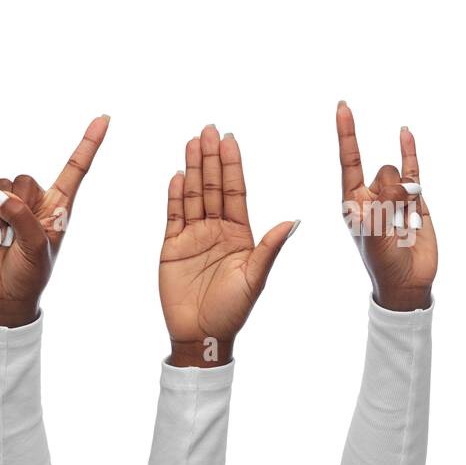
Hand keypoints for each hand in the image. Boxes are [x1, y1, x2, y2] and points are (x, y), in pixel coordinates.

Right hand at [0, 115, 109, 326]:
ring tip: (3, 237)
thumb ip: (22, 218)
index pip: (76, 168)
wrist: (5, 293)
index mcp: (60, 206)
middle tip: (17, 237)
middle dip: (16, 206)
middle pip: (25, 179)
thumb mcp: (37, 248)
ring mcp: (11, 201)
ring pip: (1, 185)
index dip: (89, 144)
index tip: (105, 118)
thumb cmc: (31, 274)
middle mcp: (37, 199)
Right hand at [159, 125, 297, 366]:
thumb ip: (270, 248)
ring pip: (193, 195)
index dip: (233, 165)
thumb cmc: (233, 311)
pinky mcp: (171, 247)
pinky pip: (173, 215)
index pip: (236, 192)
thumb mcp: (255, 278)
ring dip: (193, 168)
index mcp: (240, 234)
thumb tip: (293, 221)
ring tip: (192, 142)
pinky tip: (177, 175)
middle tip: (208, 129)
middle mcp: (217, 230)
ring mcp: (193, 236)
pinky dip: (175, 195)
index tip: (230, 139)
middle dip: (211, 158)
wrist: (201, 335)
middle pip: (214, 186)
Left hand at [335, 101, 436, 311]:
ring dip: (407, 199)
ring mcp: (393, 195)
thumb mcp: (373, 234)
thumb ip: (384, 203)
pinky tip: (405, 133)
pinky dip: (410, 152)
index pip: (348, 160)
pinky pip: (413, 170)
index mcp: (353, 202)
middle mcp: (371, 194)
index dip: (347, 133)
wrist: (406, 281)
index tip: (342, 106)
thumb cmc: (382, 261)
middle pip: (383, 172)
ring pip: (402, 177)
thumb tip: (402, 183)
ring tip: (406, 226)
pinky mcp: (415, 200)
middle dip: (392, 194)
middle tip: (392, 225)